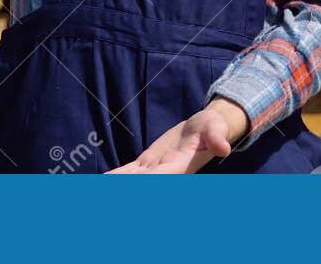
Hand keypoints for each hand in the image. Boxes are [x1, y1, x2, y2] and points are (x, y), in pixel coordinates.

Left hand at [107, 99, 248, 173]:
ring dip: (117, 183)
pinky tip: (103, 178)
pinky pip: (129, 172)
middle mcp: (165, 173)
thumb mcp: (215, 128)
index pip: (157, 178)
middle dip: (125, 187)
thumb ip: (217, 138)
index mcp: (179, 167)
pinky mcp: (148, 164)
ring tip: (97, 187)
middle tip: (102, 193)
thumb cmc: (211, 127)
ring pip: (132, 180)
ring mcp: (155, 170)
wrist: (205, 128)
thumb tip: (224, 149)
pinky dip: (116, 176)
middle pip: (141, 184)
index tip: (127, 184)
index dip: (142, 182)